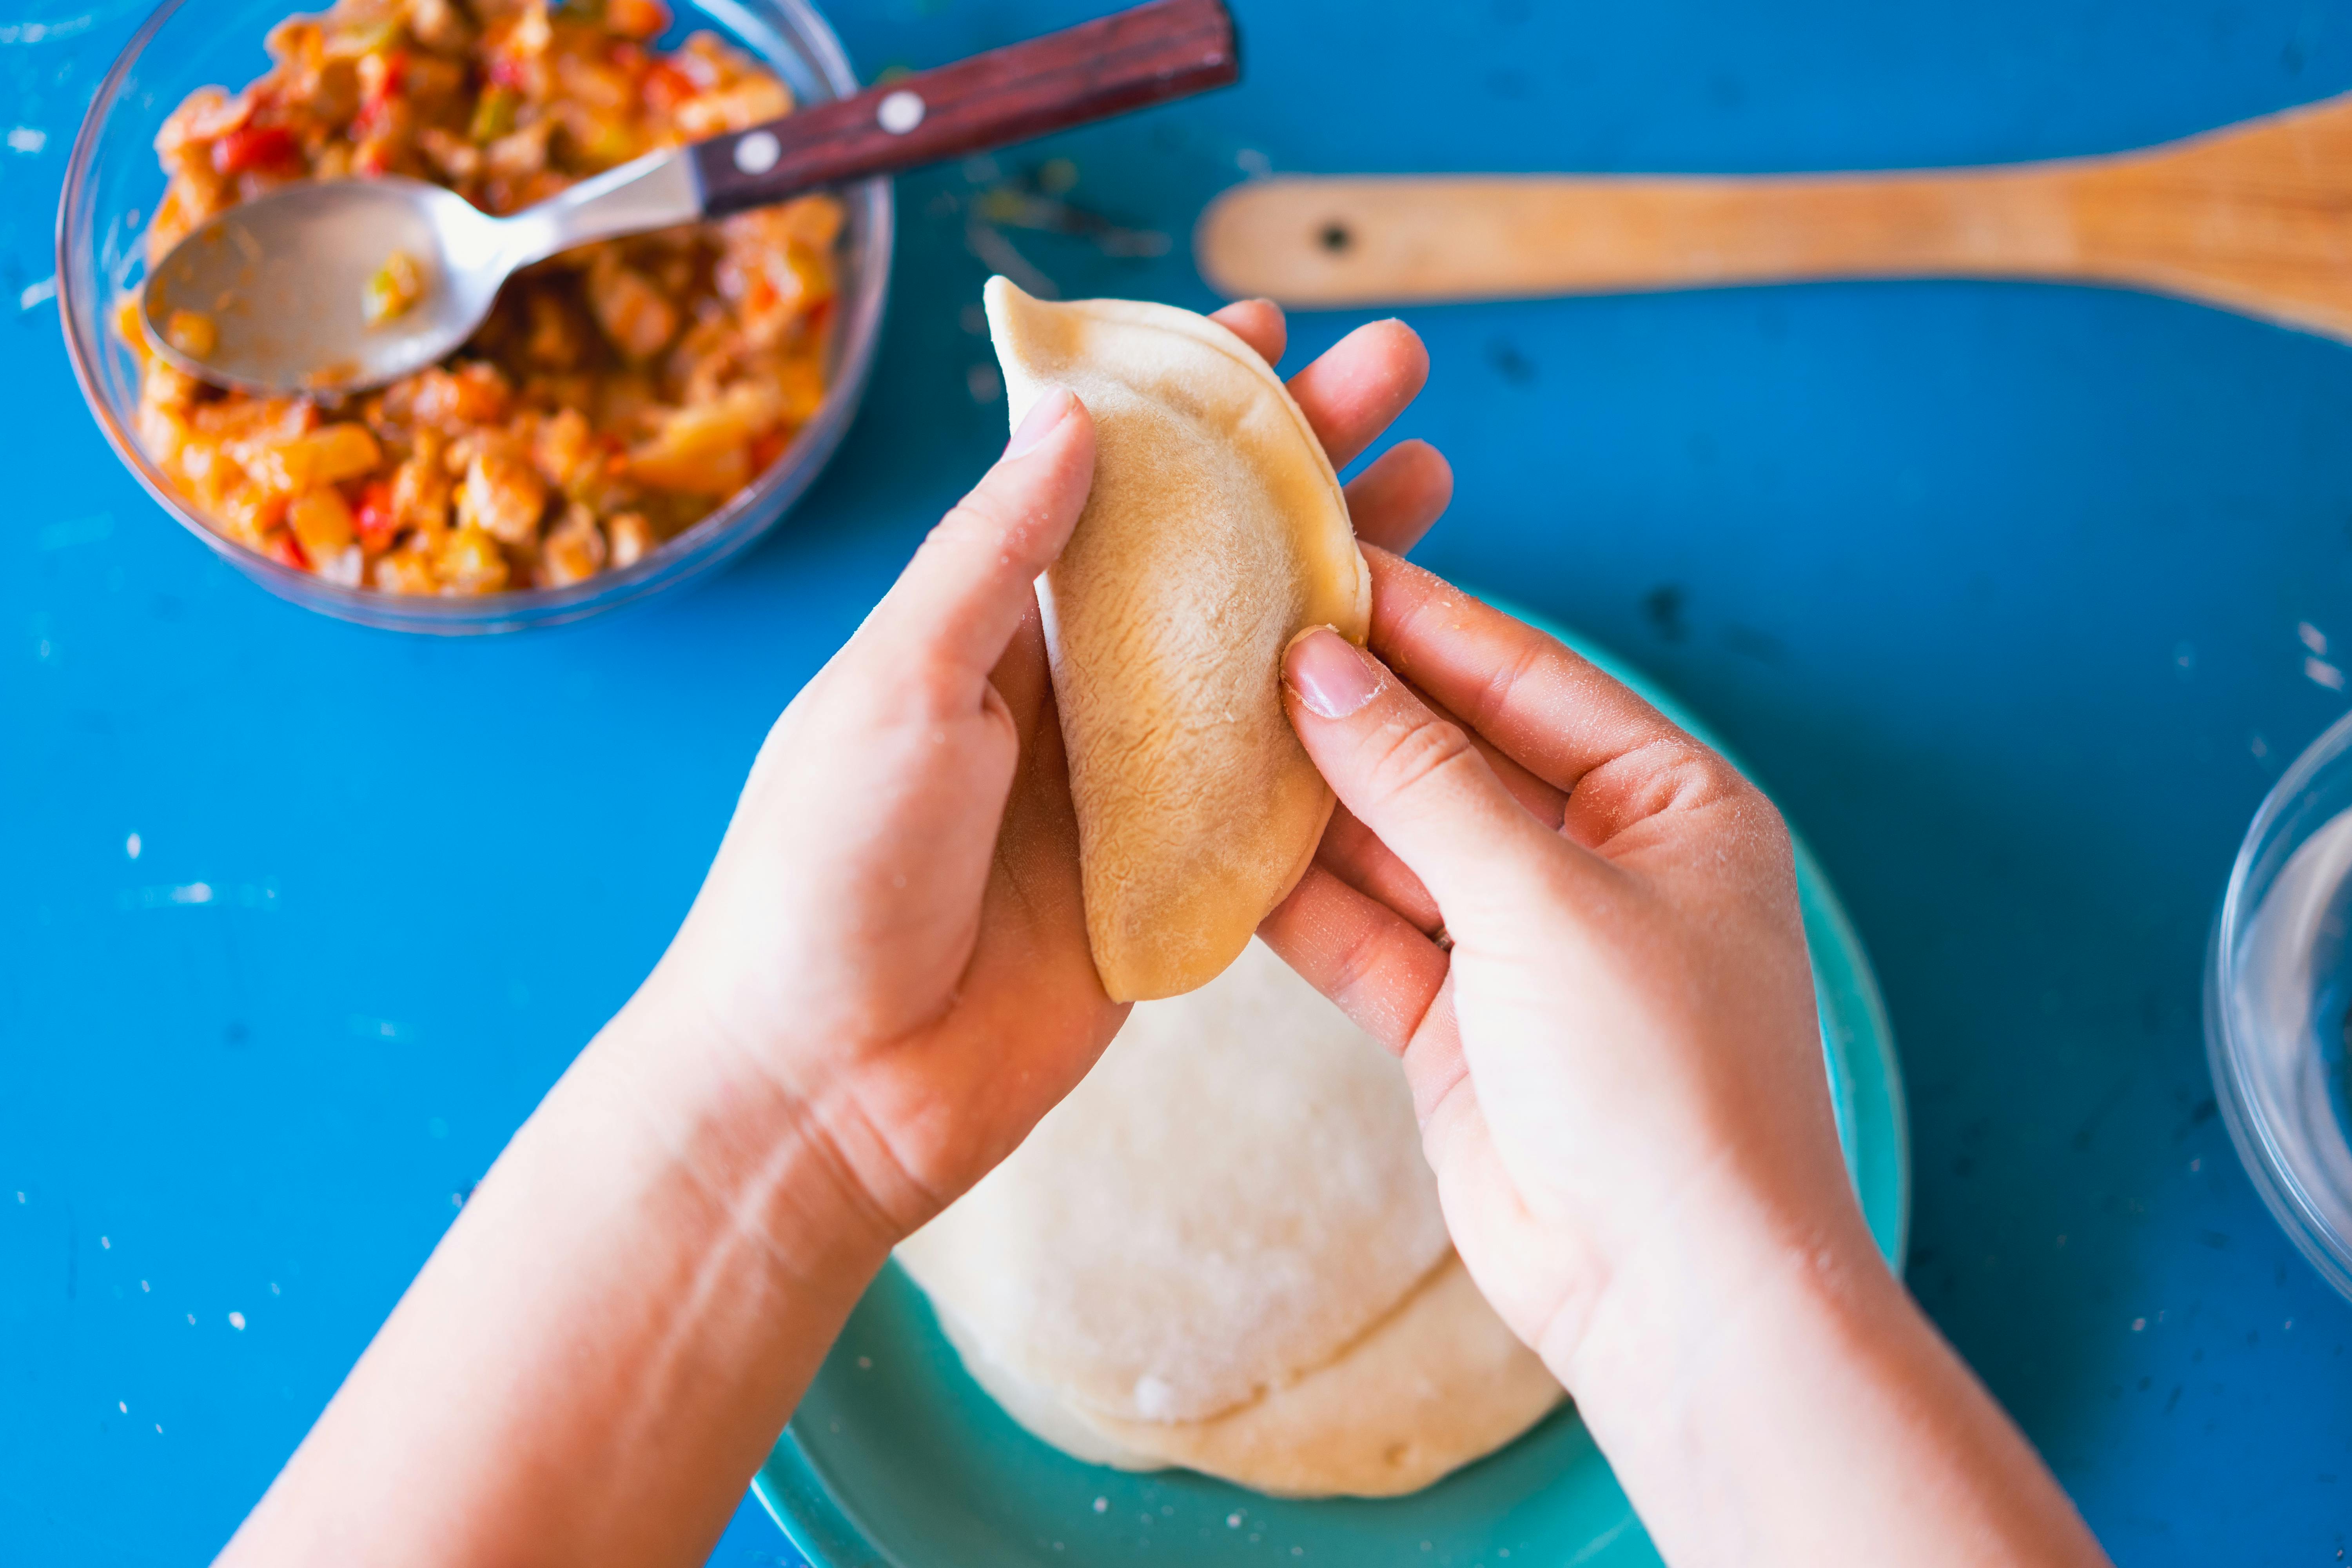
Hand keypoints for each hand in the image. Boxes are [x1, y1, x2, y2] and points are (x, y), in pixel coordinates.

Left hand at [621, 301, 1454, 1243]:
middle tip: (1399, 373)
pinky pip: (1277, 784)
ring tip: (1432, 481)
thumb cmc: (823, 879)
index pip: (1107, 482)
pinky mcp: (1175, 874)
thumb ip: (989, 559)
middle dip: (1301, 459)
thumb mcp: (894, 686)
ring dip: (1345, 567)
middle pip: (1208, 551)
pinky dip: (1345, 722)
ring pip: (1261, 653)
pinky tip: (1417, 652)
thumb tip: (1072, 419)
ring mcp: (1131, 782)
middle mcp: (1069, 691)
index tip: (1263, 330)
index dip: (1185, 403)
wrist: (829, 1088)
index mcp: (988, 629)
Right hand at [1266, 558, 1845, 1366]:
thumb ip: (1423, 781)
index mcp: (1670, 804)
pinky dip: (1297, 900)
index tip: (1317, 566)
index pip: (1524, 679)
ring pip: (1395, 847)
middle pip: (1452, 756)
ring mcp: (1521, 947)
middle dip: (1351, 709)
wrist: (1671, 1287)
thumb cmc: (1661, 1075)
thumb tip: (1322, 667)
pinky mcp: (1455, 1024)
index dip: (1421, 623)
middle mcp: (1596, 863)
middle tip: (1234, 641)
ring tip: (1204, 728)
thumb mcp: (1543, 898)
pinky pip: (1364, 935)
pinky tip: (1216, 848)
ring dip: (1309, 801)